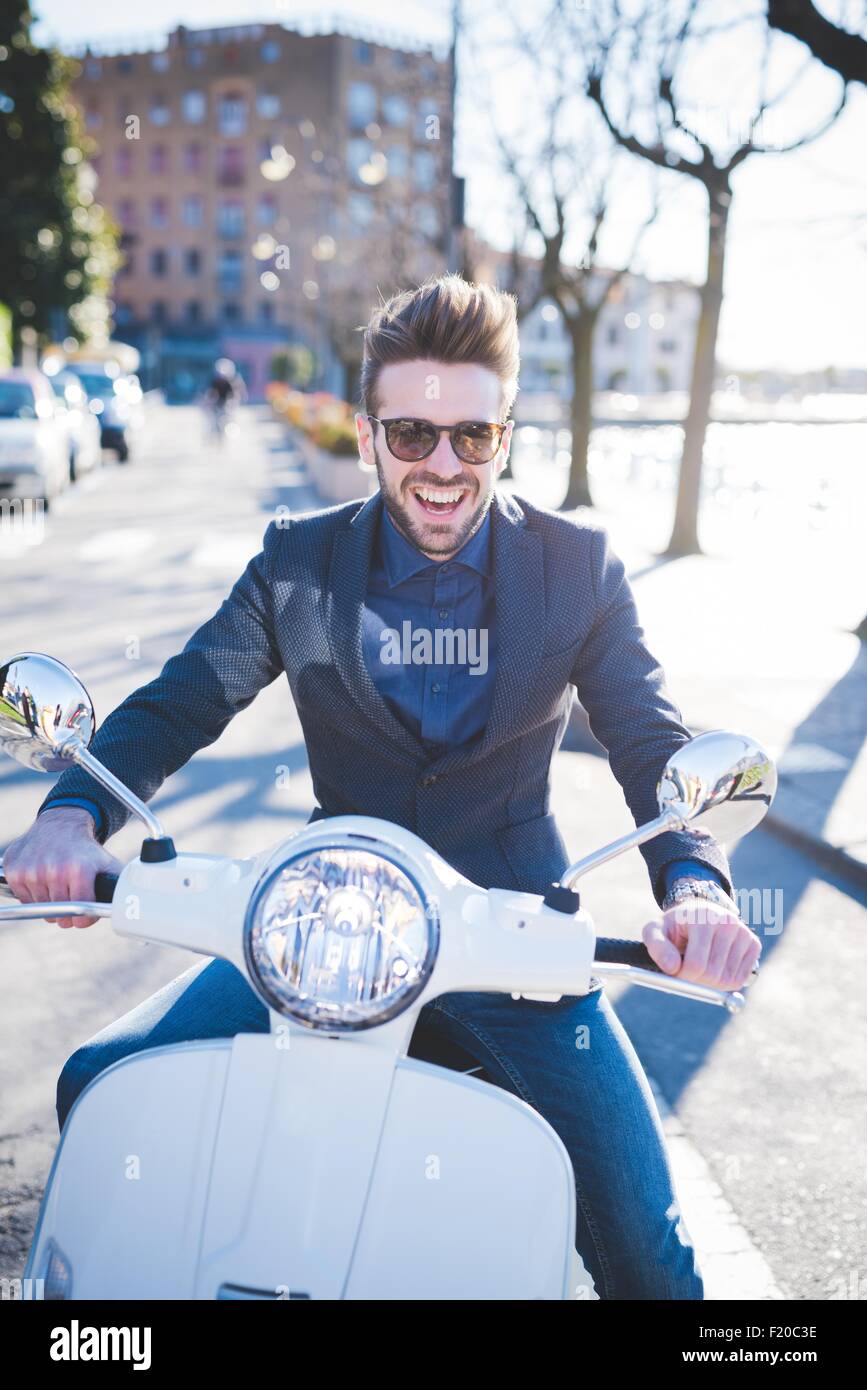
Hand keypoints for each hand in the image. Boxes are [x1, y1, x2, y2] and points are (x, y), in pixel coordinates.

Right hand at [3, 807, 121, 928]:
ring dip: (50, 904)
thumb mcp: (107, 863)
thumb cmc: (85, 849)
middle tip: (71, 898)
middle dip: (67, 914)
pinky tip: (43, 880)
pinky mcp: (14, 871)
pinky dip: (33, 896)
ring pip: (41, 910)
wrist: (61, 824)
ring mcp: (31, 870)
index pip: (80, 912)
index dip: (83, 919)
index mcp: (79, 870)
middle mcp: (54, 870)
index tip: (84, 916)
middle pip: (59, 915)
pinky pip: (24, 899)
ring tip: (58, 885)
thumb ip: (121, 885)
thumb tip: (132, 904)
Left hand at [642, 896, 760, 990]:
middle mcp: (727, 922)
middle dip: (696, 982)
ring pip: (727, 981)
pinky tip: (716, 966)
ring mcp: (743, 933)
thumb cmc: (675, 926)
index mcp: (703, 918)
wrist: (698, 913)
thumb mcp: (655, 931)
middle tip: (687, 971)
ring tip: (701, 965)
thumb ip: (657, 947)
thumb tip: (672, 967)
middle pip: (712, 976)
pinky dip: (726, 982)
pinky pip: (741, 979)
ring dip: (710, 984)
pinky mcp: (753, 944)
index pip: (695, 965)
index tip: (676, 971)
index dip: (682, 977)